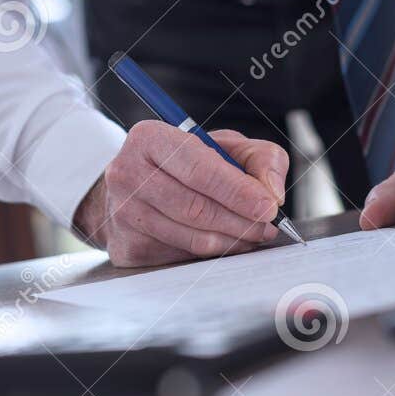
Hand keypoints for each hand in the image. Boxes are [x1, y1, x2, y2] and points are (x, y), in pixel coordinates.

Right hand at [74, 122, 288, 266]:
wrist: (138, 188)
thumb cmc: (189, 164)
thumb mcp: (228, 147)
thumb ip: (261, 158)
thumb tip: (272, 193)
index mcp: (150, 138)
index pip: (199, 169)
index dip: (238, 191)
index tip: (269, 207)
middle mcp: (127, 174)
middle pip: (195, 208)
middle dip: (241, 221)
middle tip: (267, 226)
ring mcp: (122, 213)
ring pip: (190, 237)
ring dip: (231, 241)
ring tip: (253, 234)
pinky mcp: (126, 246)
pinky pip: (180, 257)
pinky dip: (212, 253)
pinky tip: (225, 242)